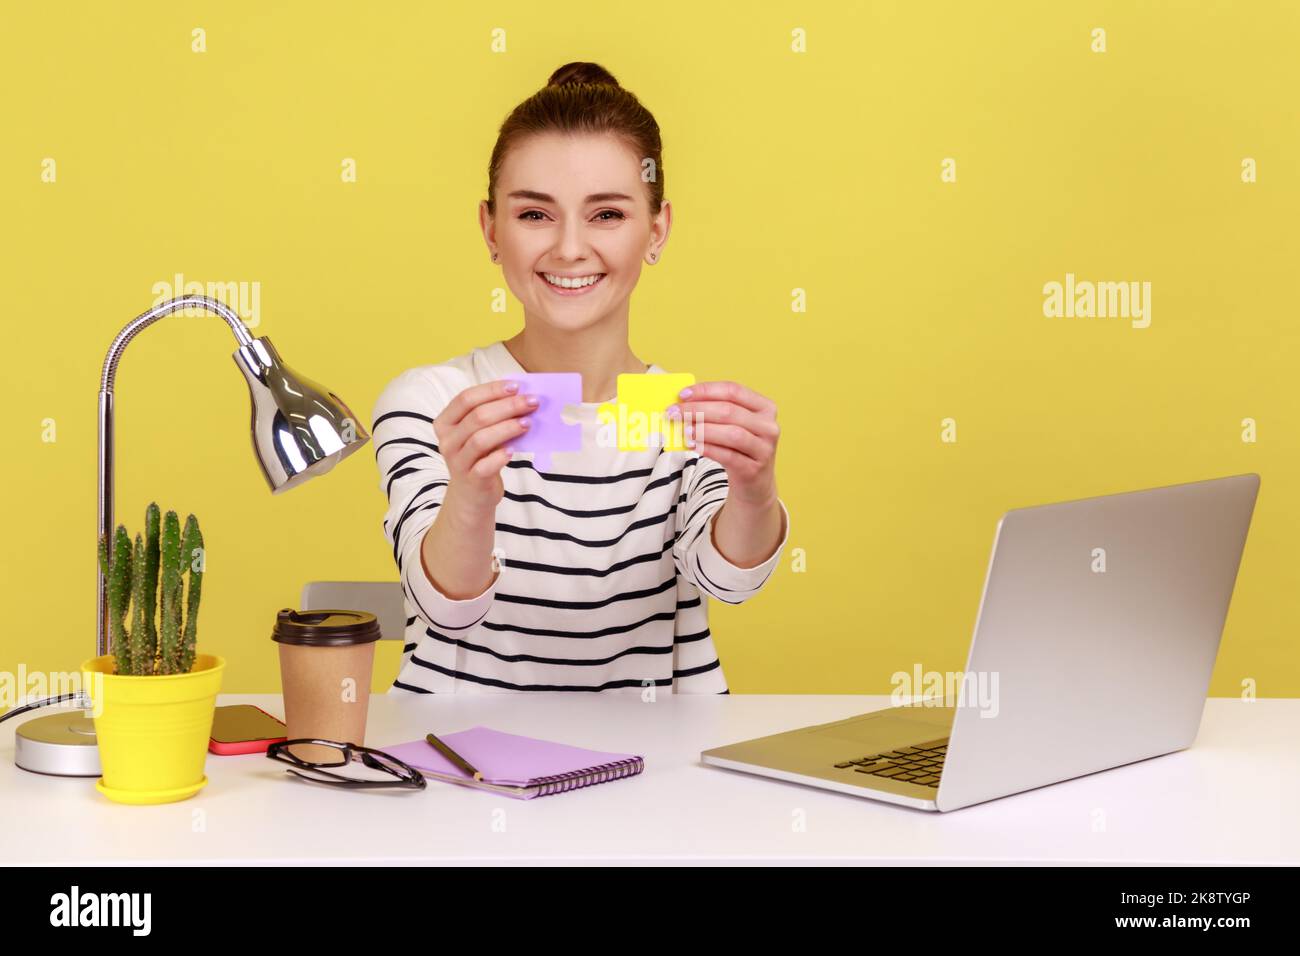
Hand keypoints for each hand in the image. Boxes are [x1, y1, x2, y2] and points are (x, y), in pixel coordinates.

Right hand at [437, 379, 537, 511]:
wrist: (472, 493)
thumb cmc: (479, 456)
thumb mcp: (479, 433)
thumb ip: (492, 415)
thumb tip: (521, 395)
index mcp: (446, 422)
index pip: (466, 398)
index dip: (491, 390)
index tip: (516, 387)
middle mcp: (447, 440)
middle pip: (477, 417)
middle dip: (508, 406)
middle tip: (532, 402)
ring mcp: (457, 461)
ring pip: (481, 439)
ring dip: (507, 428)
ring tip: (528, 423)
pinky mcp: (471, 480)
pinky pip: (485, 466)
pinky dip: (500, 456)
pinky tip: (514, 450)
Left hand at [666, 380, 779, 505]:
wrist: (754, 483)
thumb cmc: (739, 448)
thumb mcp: (734, 426)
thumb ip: (714, 411)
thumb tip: (682, 403)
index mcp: (765, 407)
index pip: (733, 390)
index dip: (706, 390)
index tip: (682, 394)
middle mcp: (768, 426)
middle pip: (729, 411)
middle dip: (697, 410)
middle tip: (674, 412)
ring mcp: (764, 448)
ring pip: (731, 433)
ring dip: (704, 430)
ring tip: (685, 430)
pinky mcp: (754, 469)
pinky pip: (728, 456)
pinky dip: (708, 449)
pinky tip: (693, 446)